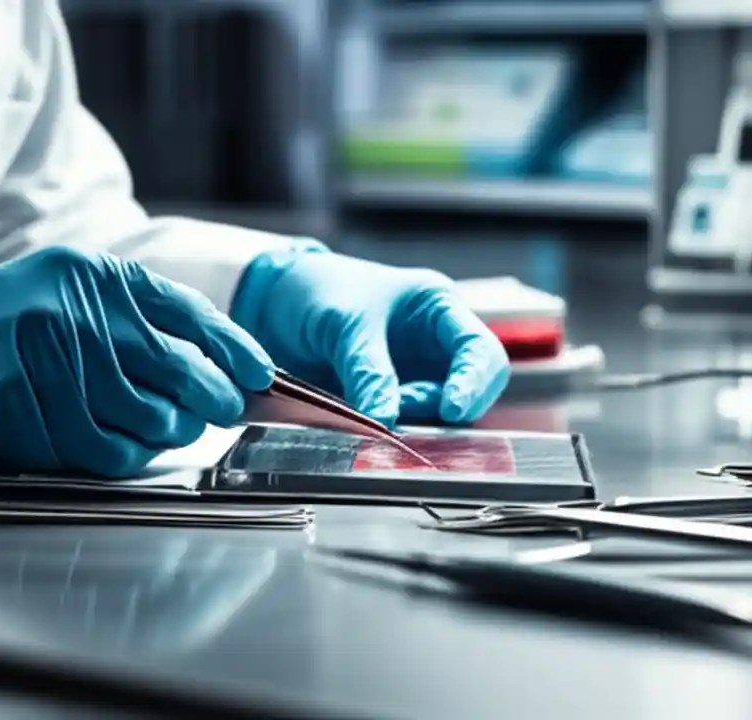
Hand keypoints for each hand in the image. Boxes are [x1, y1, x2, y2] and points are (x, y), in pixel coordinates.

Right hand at [0, 247, 274, 476]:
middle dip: (214, 399)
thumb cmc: (1, 324)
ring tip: (158, 425)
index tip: (259, 374)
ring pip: (156, 419)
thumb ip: (140, 318)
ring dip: (169, 432)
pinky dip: (130, 456)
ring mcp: (55, 366)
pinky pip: (114, 453)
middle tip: (216, 409)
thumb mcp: (69, 290)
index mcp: (98, 276)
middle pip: (185, 371)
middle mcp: (81, 314)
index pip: (191, 313)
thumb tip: (221, 363)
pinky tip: (123, 443)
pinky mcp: (34, 415)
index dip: (235, 348)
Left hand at [232, 250, 509, 425]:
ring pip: (441, 412)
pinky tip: (371, 426)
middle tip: (404, 413)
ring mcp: (415, 373)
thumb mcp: (344, 324)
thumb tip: (385, 418)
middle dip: (447, 407)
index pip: (481, 349)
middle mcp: (435, 343)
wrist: (271, 305)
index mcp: (437, 307)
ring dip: (417, 422)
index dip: (475, 382)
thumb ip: (367, 370)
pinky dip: (395, 430)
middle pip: (474, 387)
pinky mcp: (391, 398)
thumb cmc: (315, 290)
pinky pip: (408, 423)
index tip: (452, 408)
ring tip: (375, 414)